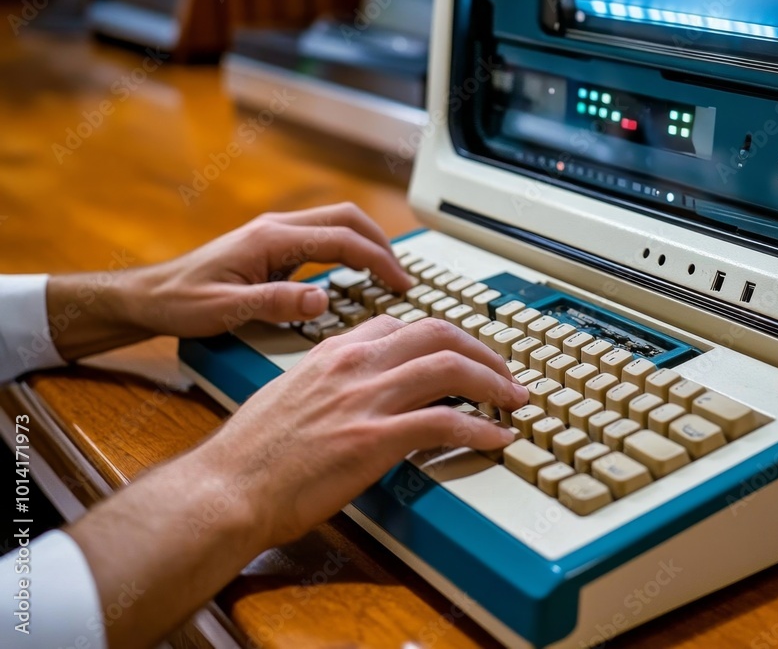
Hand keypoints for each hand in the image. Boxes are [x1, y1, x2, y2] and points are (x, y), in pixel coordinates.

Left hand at [47, 203, 412, 359]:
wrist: (149, 296)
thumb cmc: (181, 303)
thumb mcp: (225, 311)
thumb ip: (275, 303)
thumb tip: (323, 299)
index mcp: (270, 239)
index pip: (341, 239)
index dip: (377, 260)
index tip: (399, 284)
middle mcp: (276, 228)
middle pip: (347, 218)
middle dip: (381, 243)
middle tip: (402, 278)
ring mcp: (275, 234)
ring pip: (337, 223)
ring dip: (368, 243)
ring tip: (388, 276)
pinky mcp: (273, 245)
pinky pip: (323, 238)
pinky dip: (350, 250)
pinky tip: (356, 275)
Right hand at [66, 316, 526, 647]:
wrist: (228, 487)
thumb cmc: (253, 453)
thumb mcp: (292, 396)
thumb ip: (332, 383)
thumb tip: (361, 391)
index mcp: (335, 353)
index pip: (403, 325)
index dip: (444, 338)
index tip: (463, 356)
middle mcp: (354, 365)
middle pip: (438, 333)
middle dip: (482, 350)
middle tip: (505, 373)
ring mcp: (366, 399)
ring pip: (450, 366)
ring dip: (494, 382)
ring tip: (515, 400)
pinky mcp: (374, 439)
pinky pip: (445, 421)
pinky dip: (480, 426)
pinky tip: (497, 437)